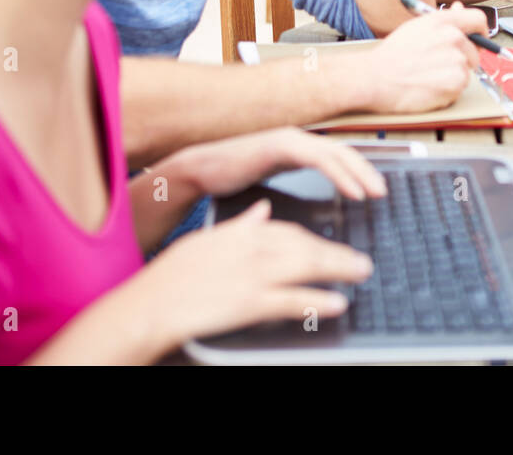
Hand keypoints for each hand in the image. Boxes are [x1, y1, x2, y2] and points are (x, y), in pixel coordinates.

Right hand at [150, 199, 373, 343]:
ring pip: (307, 267)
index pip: (290, 231)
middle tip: (361, 261)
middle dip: (337, 253)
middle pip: (306, 246)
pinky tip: (338, 303)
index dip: (316, 239)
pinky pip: (294, 300)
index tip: (332, 246)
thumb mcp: (208, 239)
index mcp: (243, 234)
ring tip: (361, 273)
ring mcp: (253, 275)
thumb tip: (262, 209)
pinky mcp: (251, 302)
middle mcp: (252, 250)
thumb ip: (240, 223)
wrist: (151, 304)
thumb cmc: (173, 276)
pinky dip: (319, 301)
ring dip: (339, 270)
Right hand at [165, 127, 386, 201]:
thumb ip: (294, 179)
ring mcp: (290, 139)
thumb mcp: (271, 179)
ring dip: (360, 173)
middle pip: (344, 152)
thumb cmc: (231, 178)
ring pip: (336, 154)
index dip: (360, 171)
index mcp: (297, 147)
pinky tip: (353, 191)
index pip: (337, 157)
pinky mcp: (280, 145)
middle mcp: (297, 139)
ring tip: (375, 193)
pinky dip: (340, 175)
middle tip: (383, 192)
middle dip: (367, 171)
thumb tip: (315, 193)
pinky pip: (319, 159)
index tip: (375, 189)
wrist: (198, 170)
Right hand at [361, 3, 486, 112]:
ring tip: (428, 76)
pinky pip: (460, 89)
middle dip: (462, 60)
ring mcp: (455, 61)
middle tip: (437, 66)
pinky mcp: (455, 83)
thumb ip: (444, 19)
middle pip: (475, 52)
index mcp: (443, 22)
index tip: (478, 40)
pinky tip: (429, 86)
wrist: (375, 78)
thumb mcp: (417, 27)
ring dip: (453, 77)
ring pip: (467, 72)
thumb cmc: (392, 55)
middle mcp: (453, 38)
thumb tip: (459, 8)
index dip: (480, 32)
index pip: (478, 20)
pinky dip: (448, 91)